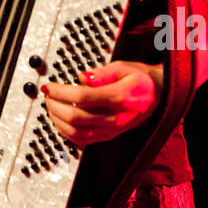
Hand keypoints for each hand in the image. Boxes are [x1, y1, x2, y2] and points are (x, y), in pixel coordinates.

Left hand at [41, 61, 163, 145]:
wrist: (159, 95)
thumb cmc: (140, 79)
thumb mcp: (124, 67)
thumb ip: (102, 72)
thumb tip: (82, 78)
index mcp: (121, 97)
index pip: (84, 97)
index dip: (61, 92)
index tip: (49, 86)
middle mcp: (117, 118)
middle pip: (77, 117)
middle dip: (56, 105)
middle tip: (48, 95)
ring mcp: (113, 130)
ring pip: (77, 133)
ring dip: (58, 120)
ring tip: (51, 106)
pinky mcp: (109, 136)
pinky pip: (83, 141)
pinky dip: (66, 133)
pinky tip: (60, 121)